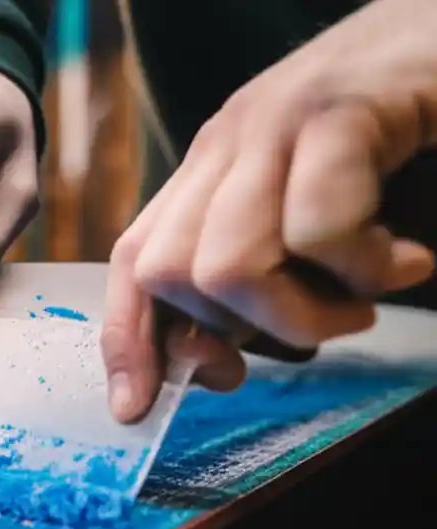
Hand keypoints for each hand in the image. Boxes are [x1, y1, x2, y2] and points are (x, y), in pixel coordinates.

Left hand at [102, 0, 436, 422]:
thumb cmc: (393, 142)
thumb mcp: (303, 217)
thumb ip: (255, 278)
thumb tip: (206, 360)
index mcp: (209, 169)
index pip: (131, 261)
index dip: (126, 340)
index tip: (134, 408)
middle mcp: (225, 143)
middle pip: (168, 274)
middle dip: (240, 330)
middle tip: (320, 325)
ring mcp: (274, 125)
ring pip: (226, 266)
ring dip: (307, 313)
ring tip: (370, 294)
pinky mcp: (337, 114)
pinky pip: (316, 230)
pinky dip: (368, 270)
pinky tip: (409, 258)